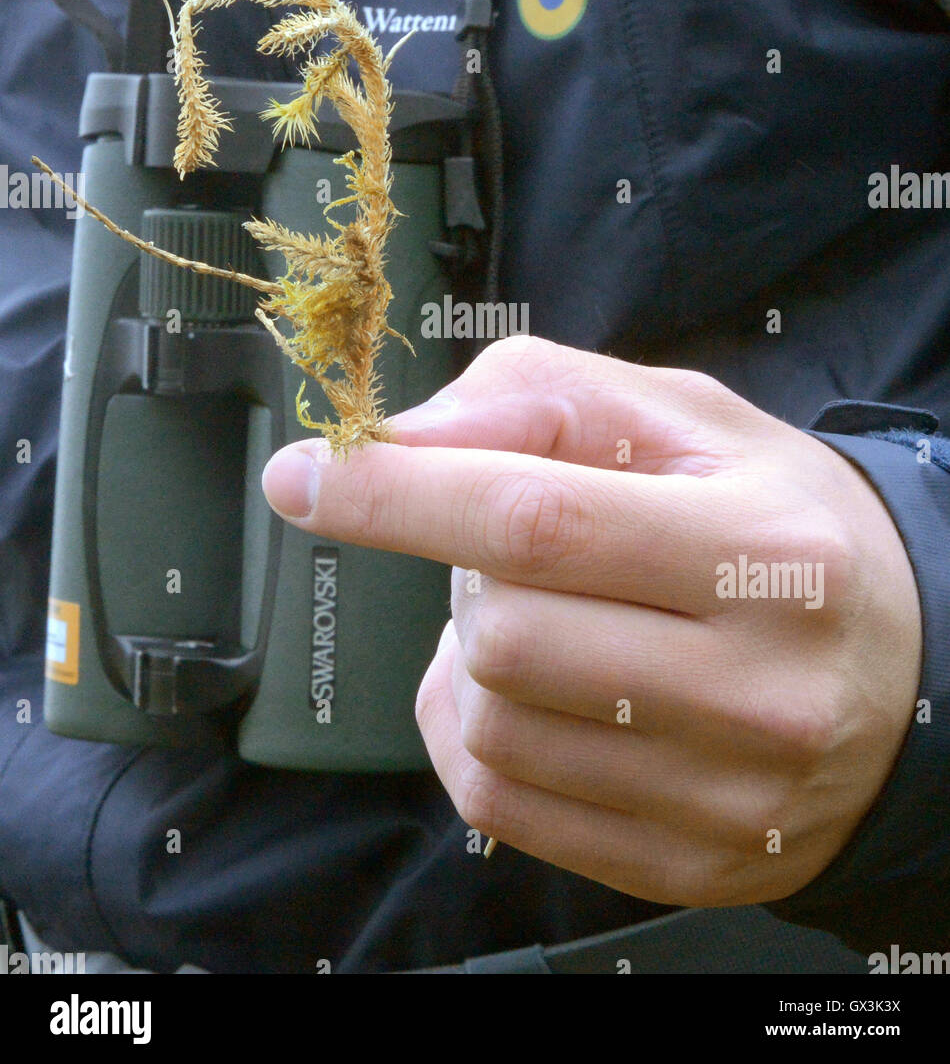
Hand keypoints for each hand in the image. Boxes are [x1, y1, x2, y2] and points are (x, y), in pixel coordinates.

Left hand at [261, 336, 921, 905]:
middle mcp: (753, 687)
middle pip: (503, 634)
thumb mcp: (693, 423)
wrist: (906, 674)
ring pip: (492, 724)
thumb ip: (550, 399)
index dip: (398, 496)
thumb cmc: (783, 529)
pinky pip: (501, 803)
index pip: (539, 517)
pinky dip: (472, 732)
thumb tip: (409, 436)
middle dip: (467, 577)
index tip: (304, 476)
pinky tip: (528, 691)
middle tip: (519, 554)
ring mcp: (720, 793)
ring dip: (473, 656)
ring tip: (545, 620)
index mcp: (762, 553)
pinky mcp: (684, 860)